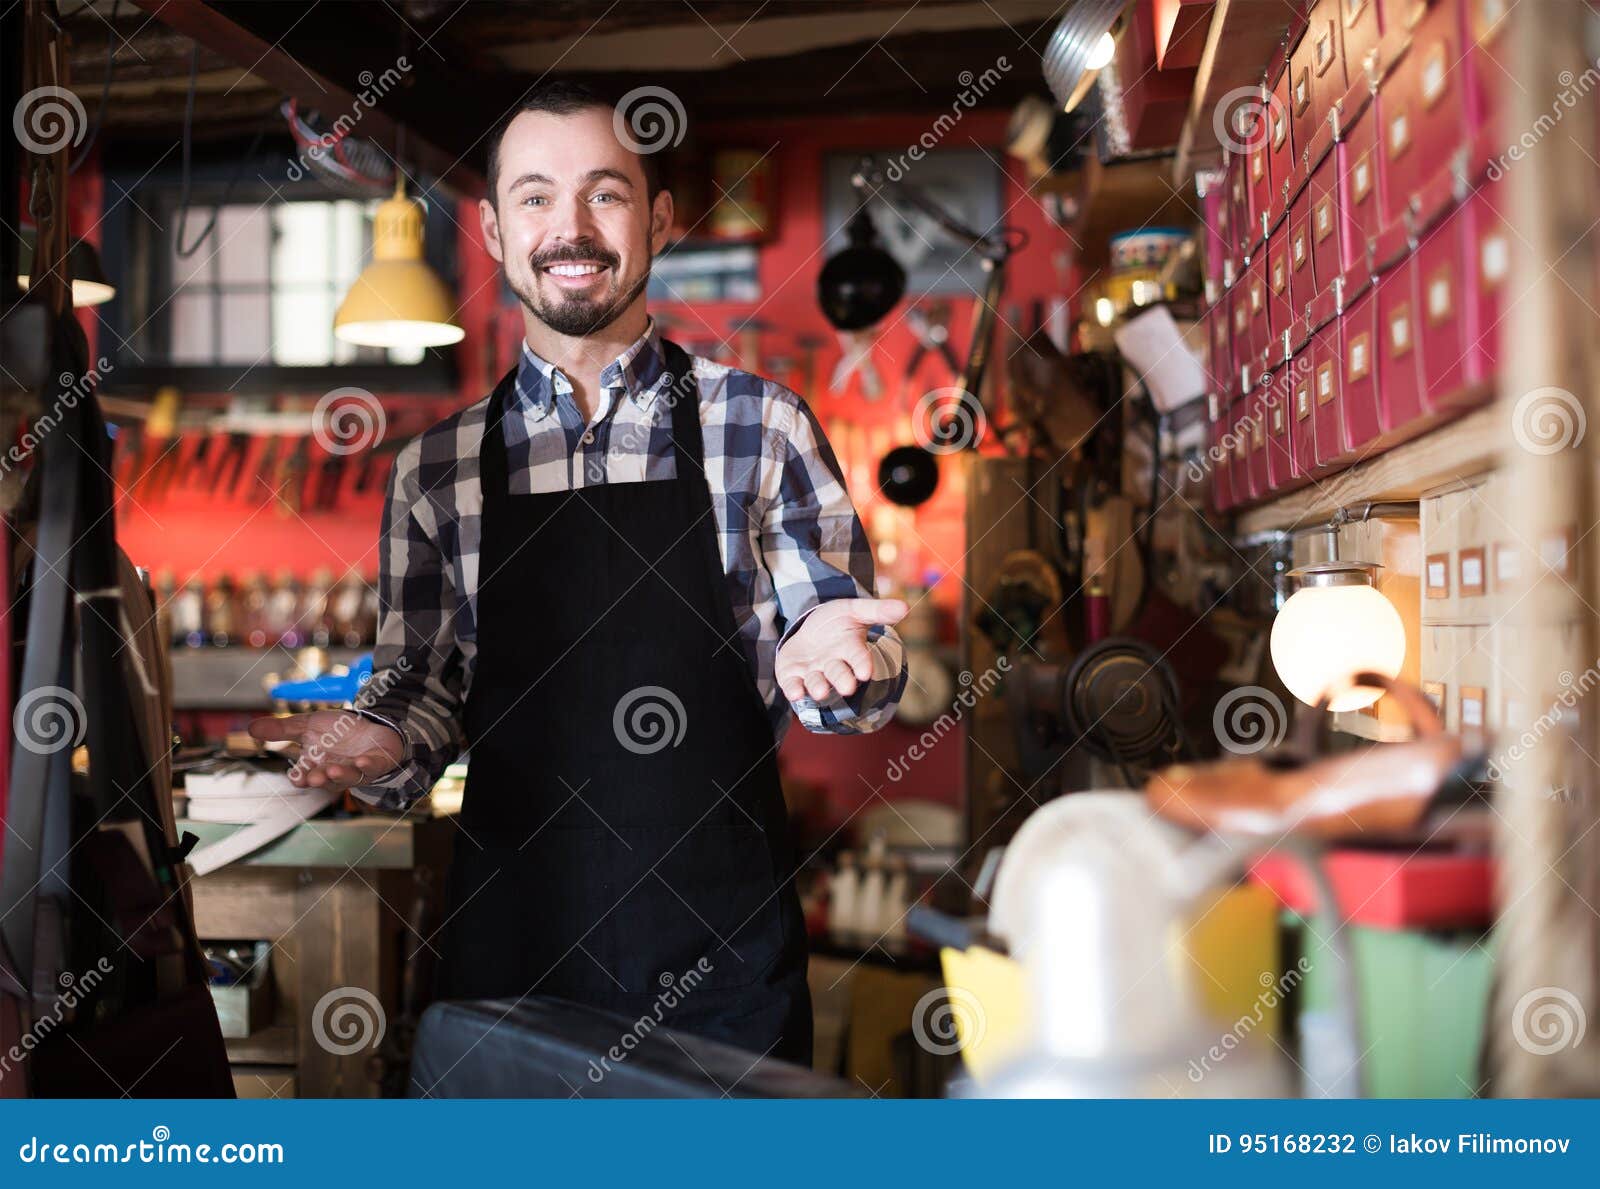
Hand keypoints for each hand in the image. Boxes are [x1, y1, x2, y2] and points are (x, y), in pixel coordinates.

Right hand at [246, 710, 405, 790]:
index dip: (300, 777)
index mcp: (314, 765)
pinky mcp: (377, 763)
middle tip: (314, 777)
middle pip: (325, 780)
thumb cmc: (336, 731)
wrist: (369, 726)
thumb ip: (281, 729)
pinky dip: (368, 766)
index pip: (303, 776)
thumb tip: (250, 728)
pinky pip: (373, 768)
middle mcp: (333, 771)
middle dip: (320, 779)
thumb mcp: (307, 725)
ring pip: (348, 777)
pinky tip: (363, 762)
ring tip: (333, 770)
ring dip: (341, 775)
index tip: (297, 777)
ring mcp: (356, 770)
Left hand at [775, 597, 907, 702]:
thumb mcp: (855, 610)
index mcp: (850, 650)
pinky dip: (793, 689)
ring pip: (817, 682)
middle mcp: (833, 665)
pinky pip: (793, 684)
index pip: (859, 658)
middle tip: (847, 688)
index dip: (862, 664)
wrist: (809, 631)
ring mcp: (813, 672)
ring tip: (820, 691)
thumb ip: (877, 610)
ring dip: (818, 687)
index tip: (866, 672)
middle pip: (839, 674)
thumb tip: (906, 607)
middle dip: (842, 680)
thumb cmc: (837, 623)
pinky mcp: (792, 675)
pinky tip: (793, 692)